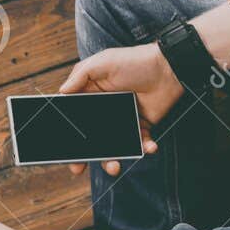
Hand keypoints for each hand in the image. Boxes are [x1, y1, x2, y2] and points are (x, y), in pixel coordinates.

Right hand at [59, 43, 173, 174]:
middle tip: (78, 168)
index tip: (60, 151)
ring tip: (114, 168)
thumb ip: (80, 75)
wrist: (168, 67)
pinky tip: (148, 147)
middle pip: (90, 138)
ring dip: (112, 160)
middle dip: (83, 156)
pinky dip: (143, 147)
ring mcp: (123, 119)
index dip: (66, 135)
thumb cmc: (135, 61)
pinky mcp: (142, 125)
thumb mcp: (103, 62)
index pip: (74, 119)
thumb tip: (60, 92)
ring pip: (113, 145)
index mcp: (91, 96)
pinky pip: (139, 141)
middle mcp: (105, 111)